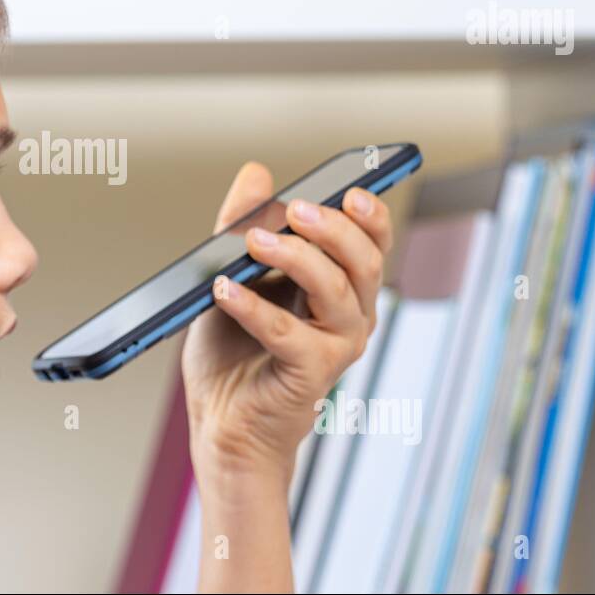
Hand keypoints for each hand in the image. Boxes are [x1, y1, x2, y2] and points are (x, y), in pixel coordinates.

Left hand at [181, 161, 393, 485]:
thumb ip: (244, 226)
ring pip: (334, 290)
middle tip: (295, 208)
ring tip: (253, 241)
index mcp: (342, 288)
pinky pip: (288, 333)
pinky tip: (224, 289)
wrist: (221, 420)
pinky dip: (253, 307)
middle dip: (332, 228)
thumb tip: (256, 174)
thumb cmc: (233, 350)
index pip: (373, 243)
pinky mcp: (310, 375)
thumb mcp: (234, 274)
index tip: (352, 189)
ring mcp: (335, 347)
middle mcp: (350, 317)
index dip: (370, 215)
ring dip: (295, 258)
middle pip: (363, 261)